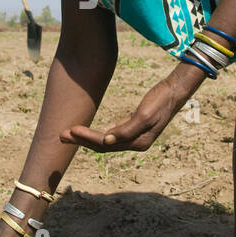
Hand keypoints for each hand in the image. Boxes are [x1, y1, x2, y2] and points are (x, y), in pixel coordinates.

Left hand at [61, 65, 202, 151]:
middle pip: (103, 145)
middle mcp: (135, 143)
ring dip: (87, 138)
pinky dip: (98, 133)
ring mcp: (134, 137)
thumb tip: (107, 141)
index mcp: (138, 142)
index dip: (87, 138)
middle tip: (61, 135)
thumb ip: (127, 130)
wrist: (175, 91)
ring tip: (69, 133)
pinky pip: (112, 134)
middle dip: (82, 140)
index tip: (71, 130)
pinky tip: (87, 132)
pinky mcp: (133, 128)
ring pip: (105, 141)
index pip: (106, 144)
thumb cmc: (160, 100)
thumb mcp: (145, 115)